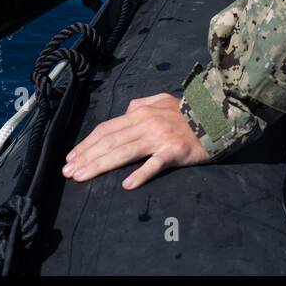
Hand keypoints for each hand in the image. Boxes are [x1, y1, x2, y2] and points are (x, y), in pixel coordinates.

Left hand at [63, 94, 209, 188]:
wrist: (217, 115)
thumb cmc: (189, 111)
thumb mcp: (163, 100)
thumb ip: (142, 104)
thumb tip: (126, 111)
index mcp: (141, 112)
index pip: (107, 128)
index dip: (87, 143)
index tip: (71, 156)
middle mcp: (146, 123)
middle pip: (110, 141)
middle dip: (86, 156)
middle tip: (68, 171)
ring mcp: (160, 138)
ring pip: (124, 152)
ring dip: (100, 165)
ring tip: (82, 177)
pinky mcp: (175, 151)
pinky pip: (155, 164)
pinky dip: (140, 174)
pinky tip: (126, 185)